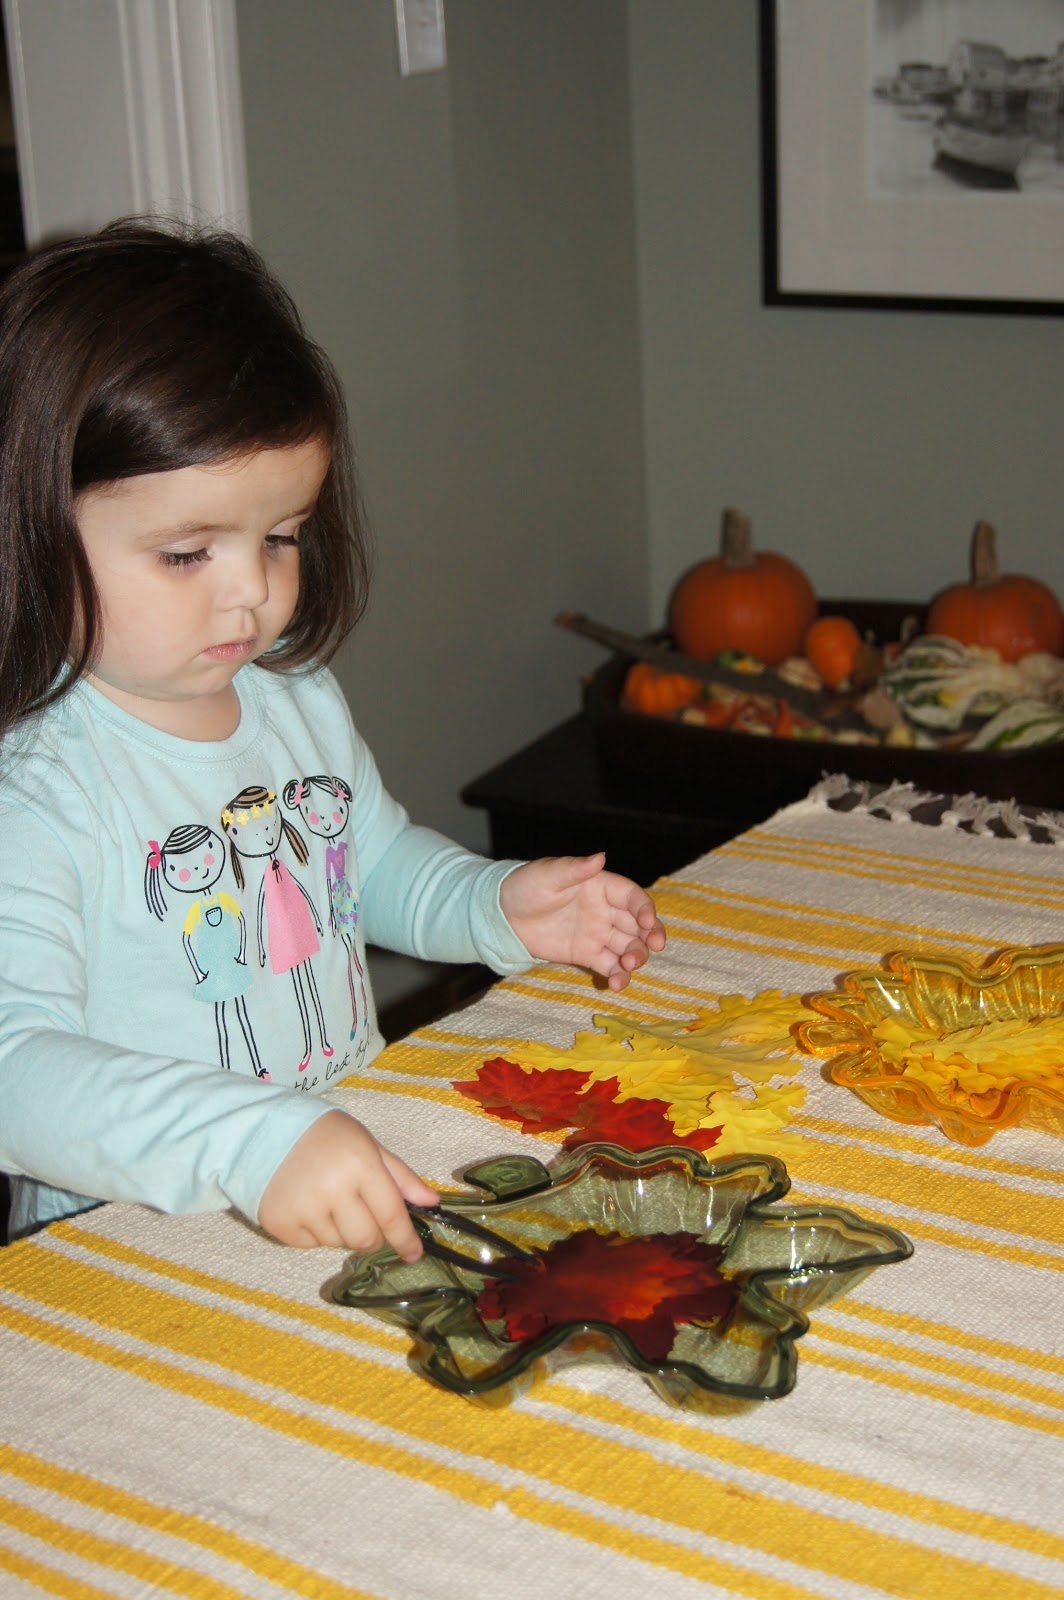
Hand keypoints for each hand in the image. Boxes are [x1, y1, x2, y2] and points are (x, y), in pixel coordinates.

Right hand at [258, 1110, 437, 1257]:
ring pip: (338, 1244)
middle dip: (373, 1235)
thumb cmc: (325, 1135)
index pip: (391, 1215)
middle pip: (366, 1239)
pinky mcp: (280, 1224)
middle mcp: (333, 1190)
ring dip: (341, 1231)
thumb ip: (400, 1176)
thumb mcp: (367, 1144)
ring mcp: (304, 1209)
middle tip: (364, 1216)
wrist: (264, 1131)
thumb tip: (430, 1202)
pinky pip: (310, 1246)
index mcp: (361, 1165)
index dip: (406, 1239)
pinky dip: (315, 1233)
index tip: (414, 1254)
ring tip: (327, 1200)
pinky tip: (307, 1206)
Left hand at [500, 853, 665, 991]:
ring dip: (635, 957)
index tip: (648, 923)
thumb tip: (600, 856)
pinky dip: (618, 975)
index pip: (632, 897)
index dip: (645, 909)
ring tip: (628, 967)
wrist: (504, 915)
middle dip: (649, 937)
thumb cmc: (526, 886)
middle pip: (638, 925)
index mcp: (602, 887)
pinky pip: (609, 965)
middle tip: (654, 948)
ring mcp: (598, 934)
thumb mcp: (549, 875)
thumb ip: (575, 869)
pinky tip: (618, 984)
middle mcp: (606, 911)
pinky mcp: (587, 954)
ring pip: (627, 947)